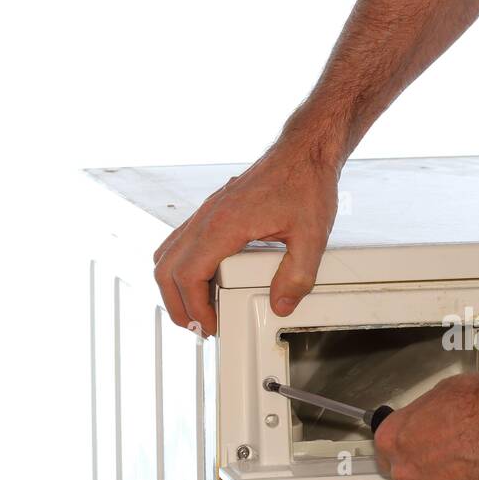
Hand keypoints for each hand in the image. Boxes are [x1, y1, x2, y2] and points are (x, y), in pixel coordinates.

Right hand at [153, 136, 339, 334]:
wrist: (303, 152)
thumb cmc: (305, 184)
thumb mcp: (312, 237)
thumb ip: (297, 275)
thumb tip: (281, 304)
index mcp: (224, 225)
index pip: (188, 276)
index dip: (195, 308)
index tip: (210, 325)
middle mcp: (207, 217)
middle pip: (166, 268)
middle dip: (176, 304)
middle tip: (197, 326)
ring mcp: (206, 212)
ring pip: (167, 254)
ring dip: (174, 286)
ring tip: (195, 309)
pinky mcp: (212, 210)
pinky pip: (181, 242)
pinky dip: (182, 267)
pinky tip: (203, 279)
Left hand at [373, 370, 478, 479]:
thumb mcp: (438, 395)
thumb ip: (421, 420)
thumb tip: (425, 423)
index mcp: (394, 440)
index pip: (385, 454)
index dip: (405, 452)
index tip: (414, 451)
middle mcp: (406, 471)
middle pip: (408, 477)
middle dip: (426, 468)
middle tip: (452, 455)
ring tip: (473, 462)